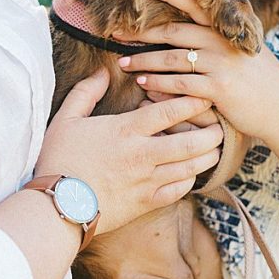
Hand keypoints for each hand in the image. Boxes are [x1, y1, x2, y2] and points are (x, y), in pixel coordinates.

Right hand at [36, 68, 222, 234]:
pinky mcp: (147, 203)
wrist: (58, 206)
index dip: (193, 101)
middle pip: (193, 141)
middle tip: (219, 124)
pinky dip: (191, 178)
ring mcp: (148, 181)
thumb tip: (102, 72)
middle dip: (212, 132)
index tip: (204, 95)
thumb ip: (86, 92)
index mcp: (126, 131)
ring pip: (193, 167)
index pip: (170, 111)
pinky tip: (191, 172)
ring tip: (214, 147)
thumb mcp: (66, 119)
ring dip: (208, 155)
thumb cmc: (59, 160)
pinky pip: (181, 190)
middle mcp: (143, 155)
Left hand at [118, 0, 278, 138]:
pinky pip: (179, 83)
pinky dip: (158, 84)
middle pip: (173, 32)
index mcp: (227, 29)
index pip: (196, 6)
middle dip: (141, 33)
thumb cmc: (262, 80)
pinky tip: (143, 84)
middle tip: (116, 32)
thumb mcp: (247, 49)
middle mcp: (222, 42)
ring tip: (124, 64)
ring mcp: (220, 65)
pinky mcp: (217, 88)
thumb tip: (198, 26)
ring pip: (171, 59)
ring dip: (143, 62)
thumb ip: (223, 37)